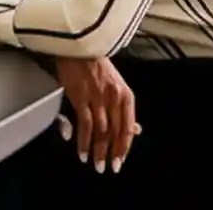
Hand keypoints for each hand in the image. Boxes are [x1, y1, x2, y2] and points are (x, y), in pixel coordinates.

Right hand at [52, 56, 140, 173]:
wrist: (78, 43)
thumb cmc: (95, 63)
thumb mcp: (116, 85)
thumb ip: (123, 108)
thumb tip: (135, 130)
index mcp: (125, 95)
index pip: (127, 127)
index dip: (124, 147)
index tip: (120, 160)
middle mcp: (114, 98)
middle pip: (115, 132)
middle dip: (112, 153)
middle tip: (109, 168)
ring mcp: (97, 98)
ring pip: (101, 131)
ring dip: (97, 150)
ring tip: (95, 164)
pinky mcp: (80, 96)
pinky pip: (85, 124)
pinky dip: (83, 140)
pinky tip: (82, 151)